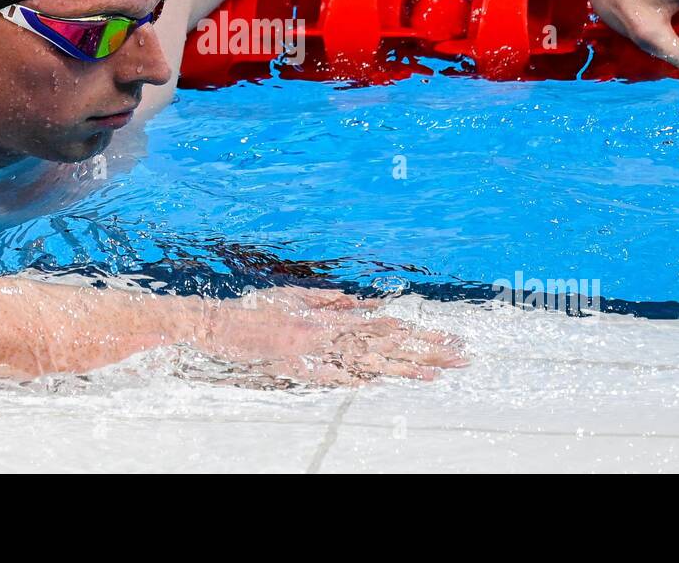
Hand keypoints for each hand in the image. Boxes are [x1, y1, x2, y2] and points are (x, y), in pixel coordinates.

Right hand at [188, 286, 467, 385]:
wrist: (219, 325)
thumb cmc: (258, 311)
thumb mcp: (299, 298)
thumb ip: (337, 302)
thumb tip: (373, 304)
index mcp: (332, 317)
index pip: (385, 325)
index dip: (417, 333)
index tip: (446, 336)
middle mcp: (330, 333)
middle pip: (387, 344)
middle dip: (425, 351)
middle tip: (459, 356)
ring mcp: (315, 351)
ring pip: (369, 360)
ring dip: (405, 367)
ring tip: (438, 372)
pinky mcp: (298, 367)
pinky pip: (334, 374)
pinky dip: (359, 376)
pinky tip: (383, 381)